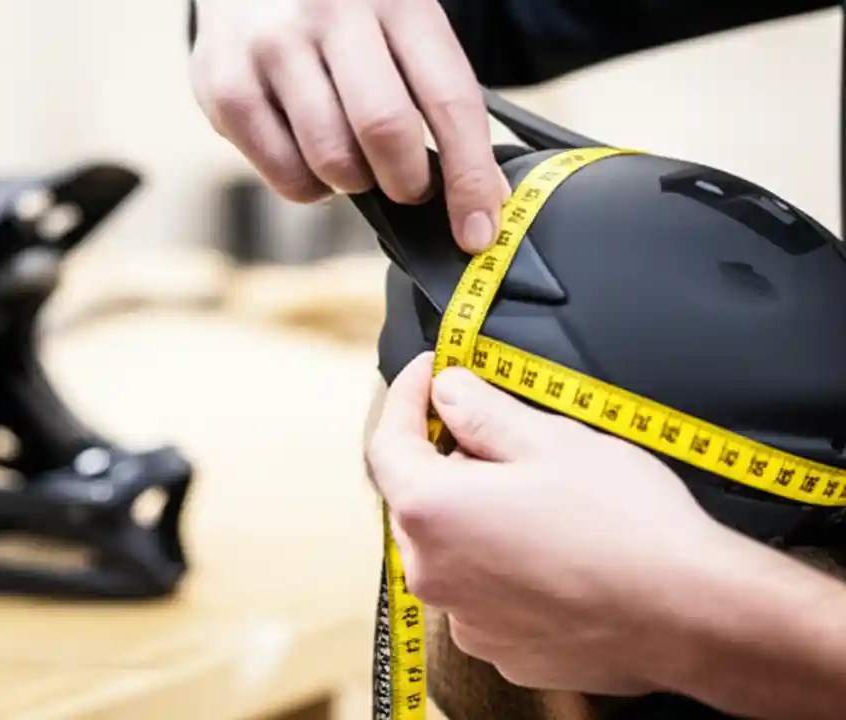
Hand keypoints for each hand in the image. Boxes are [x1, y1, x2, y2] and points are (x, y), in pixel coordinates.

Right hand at [189, 0, 508, 252]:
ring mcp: (270, 46)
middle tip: (408, 185)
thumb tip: (484, 200)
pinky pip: (285, 176)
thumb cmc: (342, 15)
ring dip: (355, 184)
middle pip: (385, 130)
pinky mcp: (223, 85)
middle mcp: (330, 11)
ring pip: (332, 161)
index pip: (449, 99)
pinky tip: (311, 155)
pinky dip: (311, 187)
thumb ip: (437, 92)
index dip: (470, 177)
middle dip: (408, 183)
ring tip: (354, 160)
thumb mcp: (399, 22)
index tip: (478, 231)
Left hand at [366, 351, 724, 694]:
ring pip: (453, 547)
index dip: (406, 397)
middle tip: (505, 435)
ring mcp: (465, 618)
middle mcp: (433, 572)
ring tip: (545, 500)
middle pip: (419, 498)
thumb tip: (447, 392)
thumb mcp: (551, 439)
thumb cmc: (627, 525)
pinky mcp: (501, 648)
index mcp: (431, 511)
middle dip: (449, 459)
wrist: (692, 615)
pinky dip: (505, 565)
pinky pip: (485, 592)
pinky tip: (556, 551)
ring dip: (479, 516)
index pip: (386, 443)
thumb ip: (482, 411)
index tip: (429, 371)